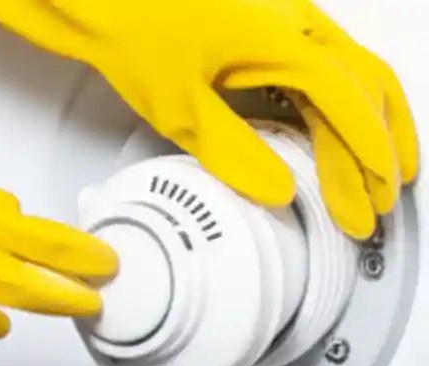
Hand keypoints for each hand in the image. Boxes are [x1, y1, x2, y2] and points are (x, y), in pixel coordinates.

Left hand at [0, 0, 418, 239]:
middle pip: (361, 88)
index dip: (365, 158)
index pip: (347, 104)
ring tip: (377, 173)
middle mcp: (297, 23)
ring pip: (350, 72)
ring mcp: (286, 18)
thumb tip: (278, 192)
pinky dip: (338, 102)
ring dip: (367, 124)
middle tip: (375, 203)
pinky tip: (332, 133)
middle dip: (376, 149)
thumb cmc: (133, 34)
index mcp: (285, 42)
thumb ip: (232, 152)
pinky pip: (322, 62)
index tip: (371, 200)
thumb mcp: (178, 108)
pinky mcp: (268, 24)